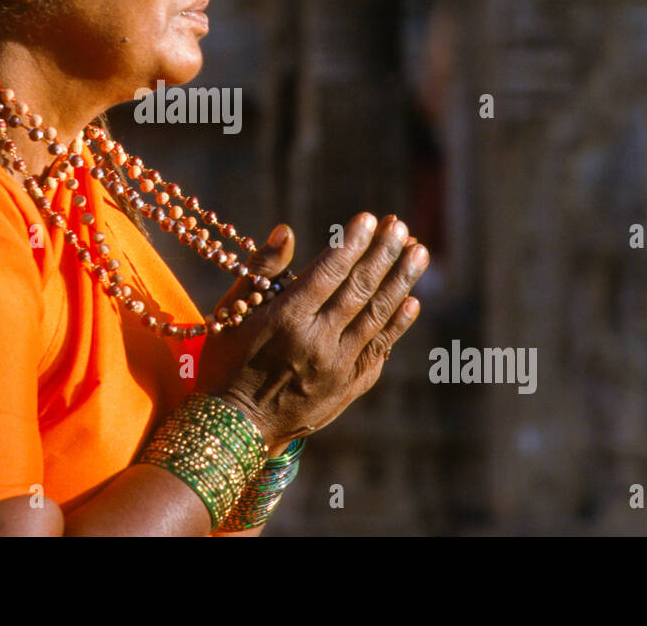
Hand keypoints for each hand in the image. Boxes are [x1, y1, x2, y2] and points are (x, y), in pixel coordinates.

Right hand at [195, 213, 428, 450]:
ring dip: (401, 282)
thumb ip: (260, 271)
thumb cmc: (226, 362)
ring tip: (419, 252)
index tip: (371, 218)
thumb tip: (286, 231)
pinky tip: (412, 302)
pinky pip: (379, 350)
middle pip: (359, 290)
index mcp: (285, 319)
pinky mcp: (348, 387)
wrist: (235, 427)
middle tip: (401, 225)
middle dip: (383, 254)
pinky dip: (397, 324)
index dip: (352, 243)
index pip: (328, 272)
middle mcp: (316, 342)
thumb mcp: (230, 313)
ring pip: (377, 317)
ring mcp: (337, 367)